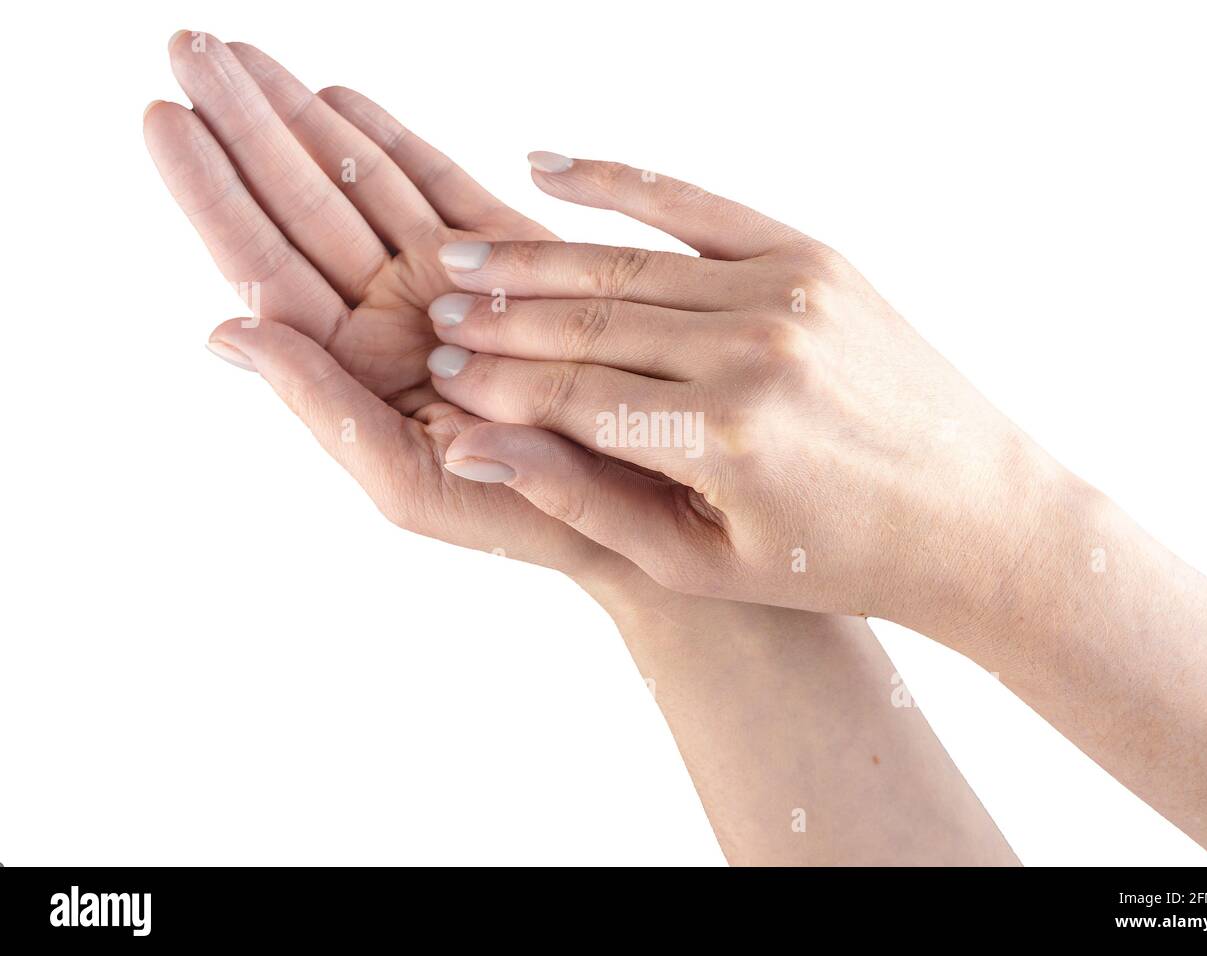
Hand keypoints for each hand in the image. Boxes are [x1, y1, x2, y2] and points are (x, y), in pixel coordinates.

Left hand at [145, 33, 625, 581]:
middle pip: (303, 209)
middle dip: (249, 127)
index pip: (269, 268)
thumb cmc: (530, 521)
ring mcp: (450, 284)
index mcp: (358, 371)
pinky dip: (394, 144)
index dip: (214, 193)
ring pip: (362, 187)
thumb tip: (228, 330)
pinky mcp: (514, 262)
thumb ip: (323, 406)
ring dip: (306, 120)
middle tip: (192, 47)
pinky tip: (343, 101)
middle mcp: (393, 320)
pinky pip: (443, 189)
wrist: (643, 510)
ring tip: (244, 56)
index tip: (167, 115)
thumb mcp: (408, 480)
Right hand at [426, 156, 1072, 634]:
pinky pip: (696, 205)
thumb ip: (583, 502)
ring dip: (536, 260)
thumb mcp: (700, 563)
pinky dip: (620, 182)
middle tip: (430, 309)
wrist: (974, 516)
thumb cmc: (832, 558)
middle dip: (500, 318)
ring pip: (627, 267)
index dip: (497, 386)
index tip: (442, 377)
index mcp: (724, 439)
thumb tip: (473, 447)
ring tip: (462, 257)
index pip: (571, 396)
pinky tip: (547, 166)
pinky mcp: (814, 257)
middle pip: (588, 322)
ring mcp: (789, 291)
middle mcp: (754, 351)